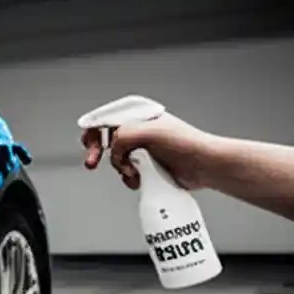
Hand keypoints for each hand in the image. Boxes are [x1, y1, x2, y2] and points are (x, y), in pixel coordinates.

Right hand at [82, 113, 216, 189]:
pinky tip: (138, 179)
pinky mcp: (146, 165)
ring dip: (118, 168)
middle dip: (97, 151)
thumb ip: (123, 135)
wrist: (205, 166)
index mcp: (138, 115)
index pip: (106, 118)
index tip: (89, 143)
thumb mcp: (150, 132)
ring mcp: (142, 148)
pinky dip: (128, 177)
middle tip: (93, 162)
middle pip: (105, 138)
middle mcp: (138, 129)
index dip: (93, 130)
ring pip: (115, 158)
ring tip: (131, 173)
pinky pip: (125, 171)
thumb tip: (113, 149)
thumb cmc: (187, 144)